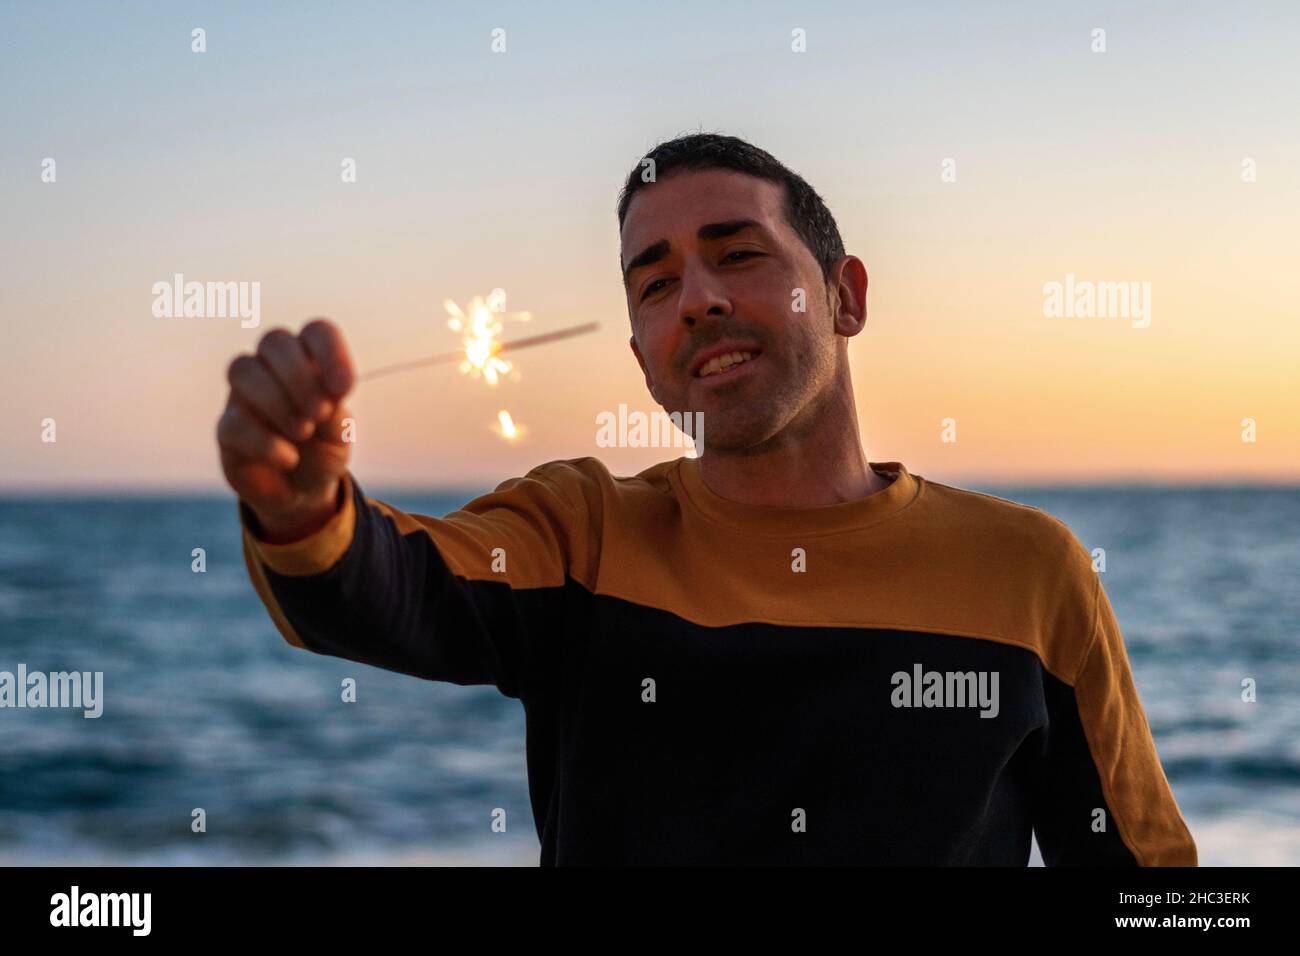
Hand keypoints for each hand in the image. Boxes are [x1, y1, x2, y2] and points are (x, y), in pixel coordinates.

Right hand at [217, 318, 355, 542]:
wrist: (300, 492)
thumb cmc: (323, 450)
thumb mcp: (340, 435)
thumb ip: (336, 415)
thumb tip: (324, 405)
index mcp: (309, 362)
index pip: (317, 332)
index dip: (331, 353)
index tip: (344, 390)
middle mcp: (272, 370)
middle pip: (274, 340)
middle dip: (300, 376)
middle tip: (320, 413)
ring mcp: (244, 396)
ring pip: (243, 368)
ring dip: (278, 401)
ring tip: (304, 432)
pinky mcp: (227, 430)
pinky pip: (234, 422)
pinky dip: (266, 442)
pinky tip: (289, 458)